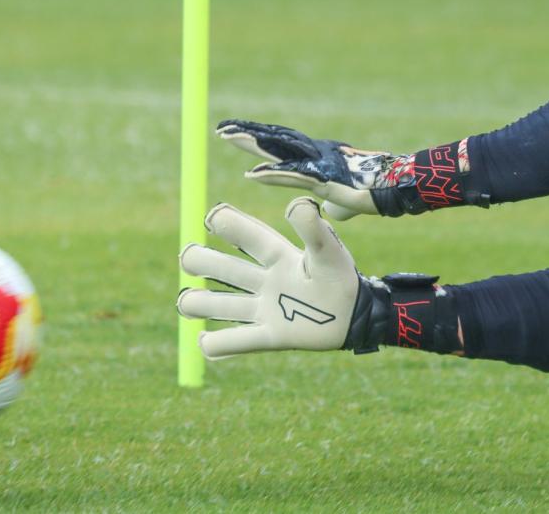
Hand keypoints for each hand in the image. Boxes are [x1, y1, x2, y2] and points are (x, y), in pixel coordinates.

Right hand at [177, 198, 360, 358]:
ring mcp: (264, 308)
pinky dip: (215, 344)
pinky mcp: (270, 336)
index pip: (245, 234)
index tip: (214, 218)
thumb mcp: (329, 249)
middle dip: (198, 259)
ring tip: (191, 302)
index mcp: (277, 255)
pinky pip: (234, 342)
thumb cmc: (340, 276)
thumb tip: (296, 205)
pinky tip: (208, 341)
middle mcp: (264, 280)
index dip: (226, 223)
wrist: (357, 316)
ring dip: (196, 302)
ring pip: (215, 303)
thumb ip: (313, 228)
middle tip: (191, 259)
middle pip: (219, 266)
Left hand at [216, 119, 405, 219]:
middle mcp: (315, 156)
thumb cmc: (377, 192)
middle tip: (222, 128)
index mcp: (317, 160)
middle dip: (248, 135)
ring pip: (280, 152)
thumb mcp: (349, 201)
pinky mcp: (325, 181)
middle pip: (276, 143)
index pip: (282, 147)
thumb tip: (329, 213)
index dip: (259, 139)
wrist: (400, 187)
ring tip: (228, 138)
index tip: (235, 132)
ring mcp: (319, 166)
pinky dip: (272, 175)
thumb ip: (337, 205)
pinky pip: (294, 176)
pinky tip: (253, 174)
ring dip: (253, 146)